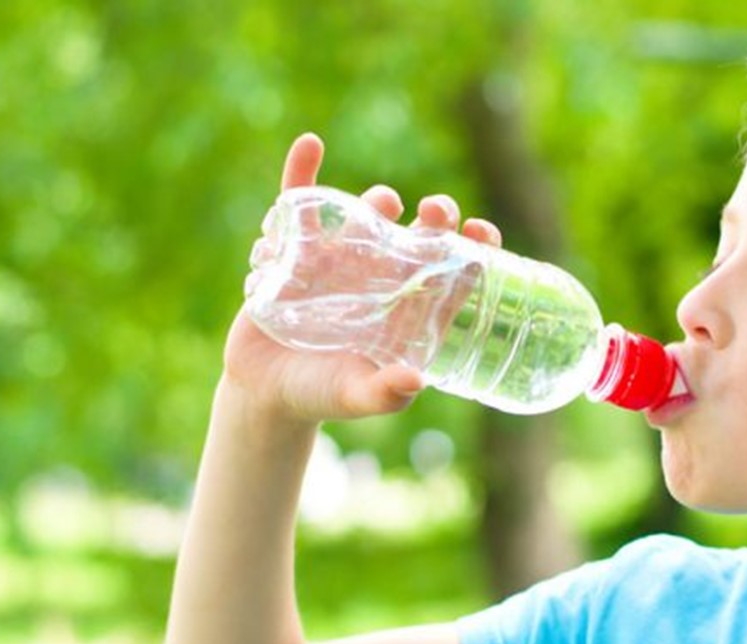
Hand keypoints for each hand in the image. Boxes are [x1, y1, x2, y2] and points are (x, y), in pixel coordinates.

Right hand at [221, 132, 503, 424]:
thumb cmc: (320, 395)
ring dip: (378, 202)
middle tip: (438, 210)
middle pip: (416, 237)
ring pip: (366, 217)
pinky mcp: (295, 251)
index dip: (472, 250)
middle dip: (434, 218)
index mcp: (405, 309)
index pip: (450, 273)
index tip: (482, 234)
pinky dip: (301, 173)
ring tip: (385, 203)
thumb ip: (384, 394)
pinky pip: (299, 204)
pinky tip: (310, 144)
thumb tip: (414, 380)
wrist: (264, 391)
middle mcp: (378, 278)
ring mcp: (338, 260)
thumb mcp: (354, 397)